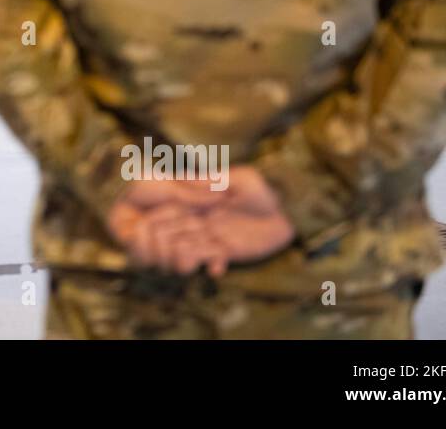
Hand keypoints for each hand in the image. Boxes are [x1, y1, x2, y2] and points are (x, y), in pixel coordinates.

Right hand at [106, 166, 293, 274]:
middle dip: (172, 238)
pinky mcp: (228, 251)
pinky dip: (212, 265)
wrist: (290, 214)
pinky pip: (213, 261)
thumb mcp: (242, 180)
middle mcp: (204, 218)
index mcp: (203, 199)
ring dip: (188, 254)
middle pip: (179, 230)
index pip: (177, 208)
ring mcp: (215, 235)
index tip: (154, 222)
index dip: (165, 215)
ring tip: (188, 262)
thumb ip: (215, 179)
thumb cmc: (266, 192)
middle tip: (170, 246)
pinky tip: (217, 269)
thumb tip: (185, 176)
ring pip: (192, 247)